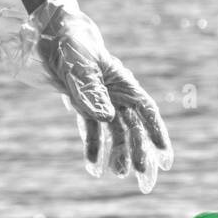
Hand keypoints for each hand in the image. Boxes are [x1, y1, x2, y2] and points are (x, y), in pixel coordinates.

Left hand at [0, 0, 172, 191]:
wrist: (53, 37)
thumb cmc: (74, 46)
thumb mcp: (81, 69)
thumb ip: (92, 93)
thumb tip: (107, 119)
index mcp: (125, 85)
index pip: (147, 112)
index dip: (157, 134)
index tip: (165, 156)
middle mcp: (118, 97)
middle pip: (134, 129)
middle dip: (140, 153)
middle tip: (144, 179)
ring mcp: (102, 104)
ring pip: (116, 134)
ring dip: (118, 154)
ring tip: (118, 174)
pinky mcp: (84, 108)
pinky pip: (91, 131)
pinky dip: (93, 147)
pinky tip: (94, 165)